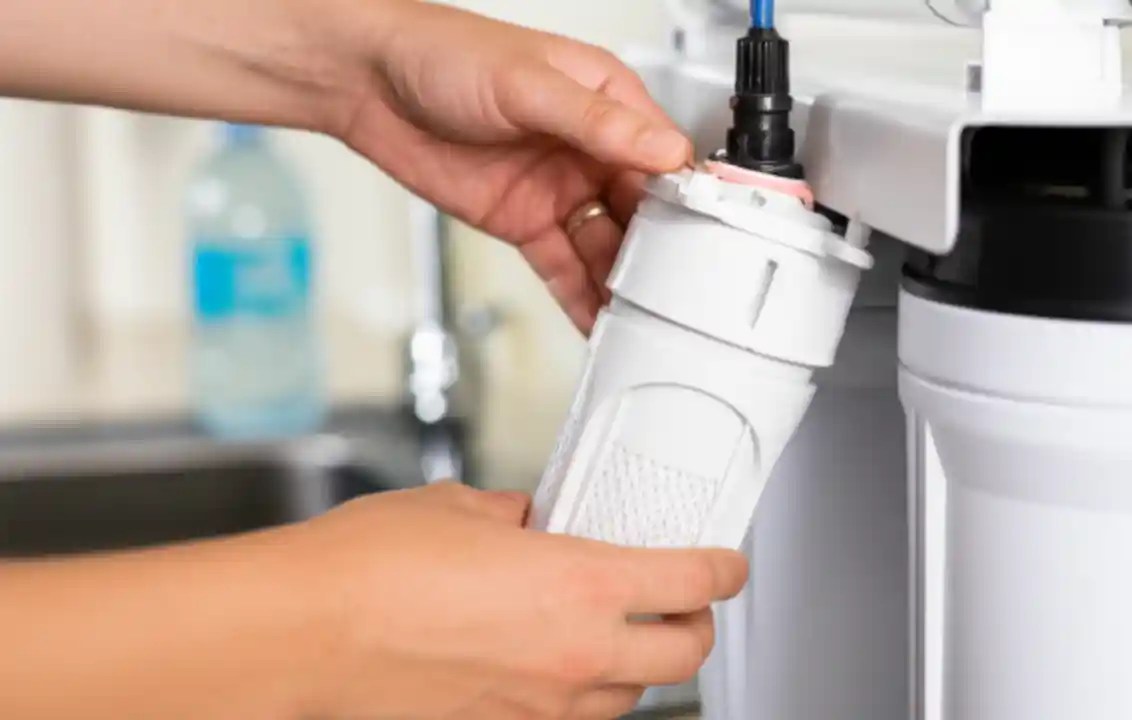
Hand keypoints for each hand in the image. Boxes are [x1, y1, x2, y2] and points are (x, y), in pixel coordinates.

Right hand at [294, 483, 747, 718]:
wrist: (307, 631)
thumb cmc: (372, 566)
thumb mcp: (462, 508)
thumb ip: (517, 517)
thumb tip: (530, 522)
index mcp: (581, 584)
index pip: (692, 582)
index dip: (725, 570)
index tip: (728, 564)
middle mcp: (575, 654)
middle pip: (683, 654)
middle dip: (696, 627)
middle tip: (684, 602)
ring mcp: (541, 705)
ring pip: (630, 698)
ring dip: (640, 666)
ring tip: (620, 635)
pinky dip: (582, 696)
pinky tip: (556, 668)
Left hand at [333, 2, 692, 331]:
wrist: (369, 83)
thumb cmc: (445, 54)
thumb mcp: (530, 85)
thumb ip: (598, 124)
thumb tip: (664, 149)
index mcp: (607, 102)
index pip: (663, 160)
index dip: (684, 202)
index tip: (702, 242)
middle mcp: (589, 149)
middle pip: (642, 212)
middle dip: (659, 254)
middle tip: (677, 297)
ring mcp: (558, 189)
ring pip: (606, 246)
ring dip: (624, 283)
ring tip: (645, 320)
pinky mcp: (525, 222)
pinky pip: (564, 267)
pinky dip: (582, 297)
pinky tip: (601, 320)